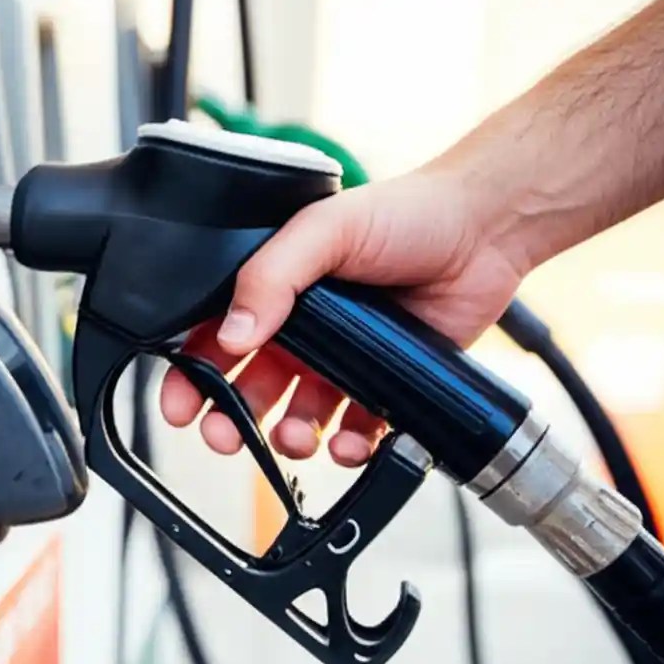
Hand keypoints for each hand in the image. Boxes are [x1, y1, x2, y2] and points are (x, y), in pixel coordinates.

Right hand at [158, 167, 531, 466]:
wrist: (482, 231)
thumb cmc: (405, 213)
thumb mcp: (323, 228)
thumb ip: (270, 274)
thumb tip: (232, 330)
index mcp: (272, 288)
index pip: (213, 337)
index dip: (191, 375)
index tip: (181, 405)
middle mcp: (300, 329)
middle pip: (246, 390)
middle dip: (229, 420)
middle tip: (225, 435)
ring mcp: (339, 360)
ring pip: (295, 418)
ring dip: (287, 439)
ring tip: (296, 438)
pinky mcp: (381, 384)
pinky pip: (354, 432)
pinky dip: (346, 450)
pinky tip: (347, 445)